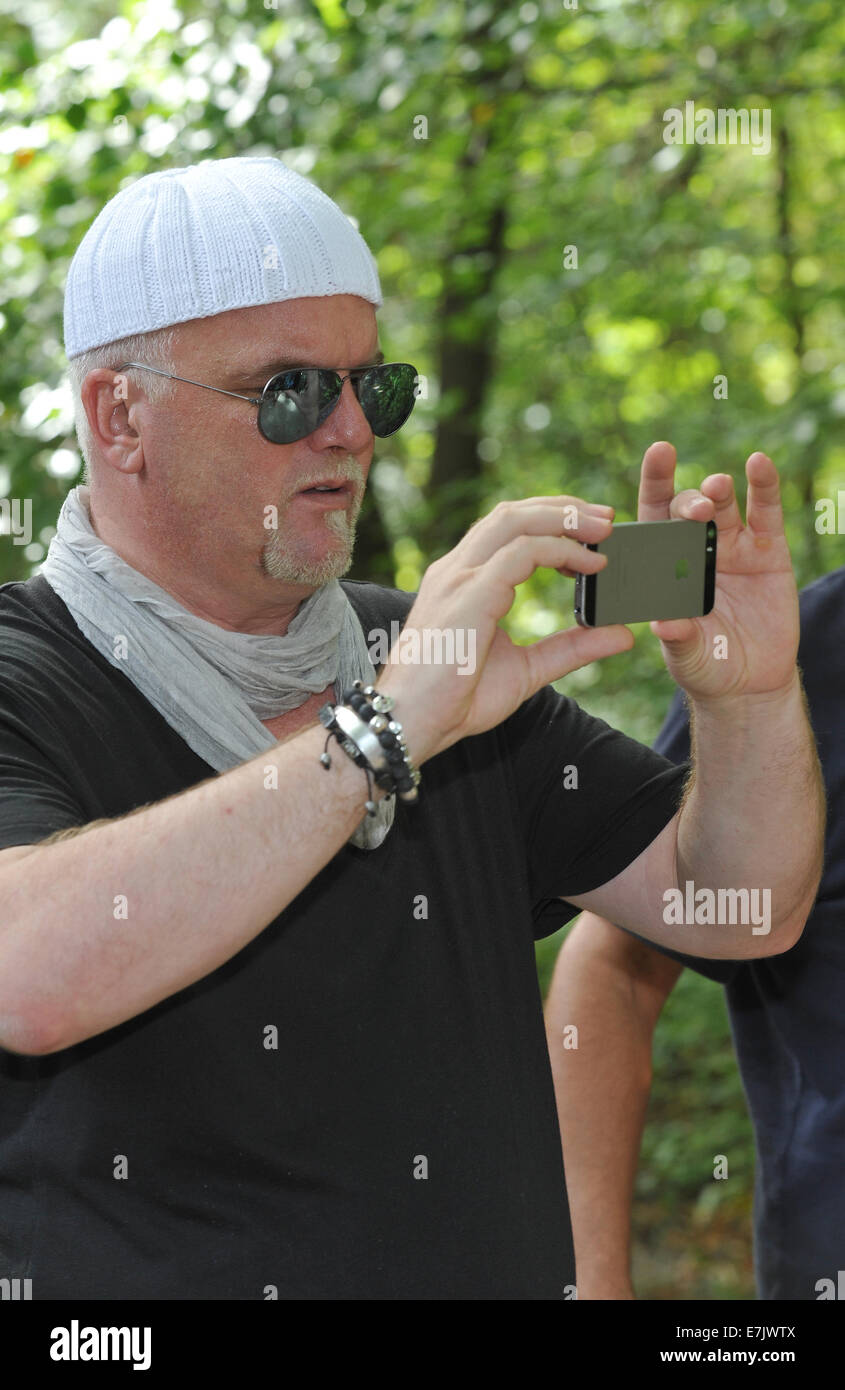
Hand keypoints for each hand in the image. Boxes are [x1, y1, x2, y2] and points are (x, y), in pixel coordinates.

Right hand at [376, 495, 633, 763]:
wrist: (409, 722)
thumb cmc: (454, 700)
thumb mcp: (527, 671)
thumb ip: (572, 649)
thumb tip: (622, 635)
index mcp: (463, 582)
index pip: (507, 529)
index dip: (551, 521)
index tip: (591, 533)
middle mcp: (457, 570)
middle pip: (512, 512)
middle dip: (564, 508)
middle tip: (608, 519)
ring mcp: (460, 578)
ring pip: (516, 520)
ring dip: (565, 519)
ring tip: (604, 531)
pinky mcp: (470, 593)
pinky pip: (522, 553)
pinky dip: (561, 550)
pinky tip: (590, 565)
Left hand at [637, 441, 799, 702]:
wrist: (750, 682)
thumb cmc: (705, 665)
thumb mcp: (688, 656)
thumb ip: (679, 638)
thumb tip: (664, 625)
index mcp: (665, 566)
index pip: (652, 519)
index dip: (653, 485)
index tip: (656, 455)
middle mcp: (694, 549)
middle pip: (684, 510)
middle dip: (686, 503)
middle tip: (695, 510)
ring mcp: (731, 547)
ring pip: (722, 507)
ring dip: (717, 491)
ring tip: (717, 487)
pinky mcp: (768, 551)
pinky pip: (765, 513)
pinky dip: (764, 486)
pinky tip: (759, 464)